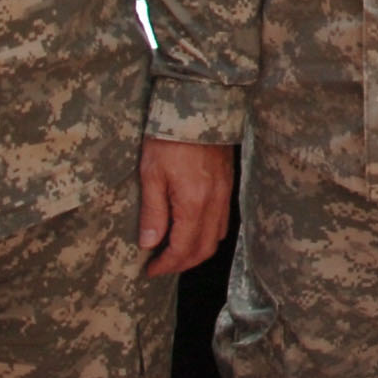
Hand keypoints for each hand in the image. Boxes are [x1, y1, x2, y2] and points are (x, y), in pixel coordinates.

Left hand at [137, 138, 233, 276]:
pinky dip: (209, 234)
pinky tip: (192, 228)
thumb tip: (149, 244)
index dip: (166, 265)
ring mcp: (225, 194)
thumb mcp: (151, 175)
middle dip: (183, 263)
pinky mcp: (228, 184)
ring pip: (217, 237)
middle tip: (162, 265)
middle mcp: (214, 203)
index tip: (150, 269)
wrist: (197, 108)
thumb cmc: (169, 139)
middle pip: (204, 249)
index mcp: (194, 204)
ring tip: (176, 250)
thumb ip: (153, 213)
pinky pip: (223, 220)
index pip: (182, 249)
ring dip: (197, 250)